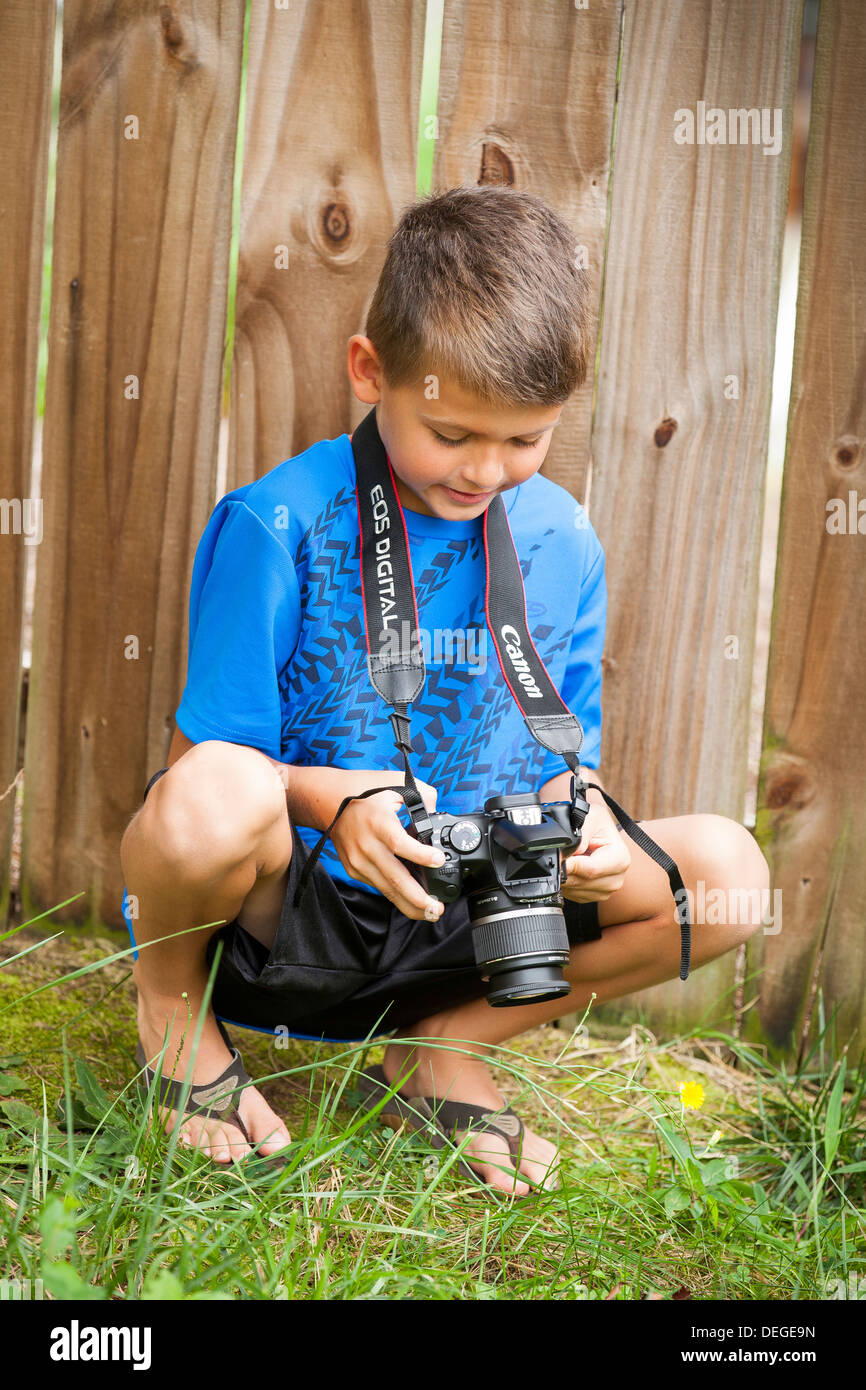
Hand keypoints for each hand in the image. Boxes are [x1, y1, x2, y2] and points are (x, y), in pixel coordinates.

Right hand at [330, 776, 446, 921]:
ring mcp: (358, 861)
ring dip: (410, 904)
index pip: (400, 843)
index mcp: (378, 823)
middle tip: (438, 908)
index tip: (439, 860)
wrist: (328, 802)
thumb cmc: (364, 792)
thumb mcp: (394, 784)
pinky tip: (412, 900)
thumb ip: (422, 796)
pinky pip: (379, 886)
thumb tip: (437, 812)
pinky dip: (396, 896)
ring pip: (387, 889)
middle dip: (418, 898)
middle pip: (395, 877)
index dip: (421, 855)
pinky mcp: (354, 869)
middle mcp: (366, 846)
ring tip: (430, 912)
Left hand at [561, 801, 630, 903]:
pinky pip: (574, 895)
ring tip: (566, 860)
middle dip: (565, 871)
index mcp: (620, 859)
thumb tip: (572, 850)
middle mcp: (617, 877)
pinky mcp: (595, 895)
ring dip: (565, 877)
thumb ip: (582, 832)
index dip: (570, 865)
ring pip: (576, 890)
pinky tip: (569, 869)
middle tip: (556, 857)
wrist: (598, 830)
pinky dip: (567, 884)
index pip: (591, 870)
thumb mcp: (592, 816)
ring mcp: (606, 889)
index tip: (557, 858)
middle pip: (582, 882)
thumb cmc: (597, 822)